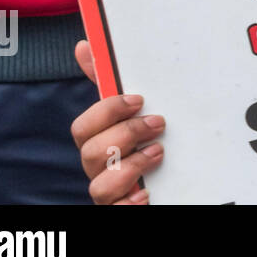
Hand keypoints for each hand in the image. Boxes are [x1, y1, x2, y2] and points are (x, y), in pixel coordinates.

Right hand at [70, 39, 163, 203]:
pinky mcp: (121, 208)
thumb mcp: (132, 109)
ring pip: (100, 186)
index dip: (107, 111)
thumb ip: (110, 82)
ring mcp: (109, 191)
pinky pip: (116, 211)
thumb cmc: (144, 141)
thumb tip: (85, 45)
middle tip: (158, 123)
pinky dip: (130, 203)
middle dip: (125, 134)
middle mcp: (99, 168)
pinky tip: (147, 192)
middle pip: (91, 153)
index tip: (137, 99)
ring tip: (159, 153)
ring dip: (131, 167)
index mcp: (98, 141)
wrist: (173, 183)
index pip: (84, 127)